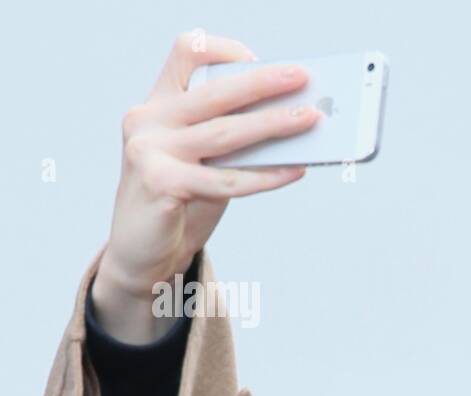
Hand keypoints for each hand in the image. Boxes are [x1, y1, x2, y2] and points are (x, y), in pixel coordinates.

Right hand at [93, 31, 320, 342]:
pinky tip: (296, 171)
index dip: (223, 50)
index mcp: (157, 104)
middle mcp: (147, 121)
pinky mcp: (160, 184)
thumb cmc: (181, 201)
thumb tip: (293, 124)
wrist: (142, 254)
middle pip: (212, 92)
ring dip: (273, 124)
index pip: (185, 54)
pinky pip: (226, 179)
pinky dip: (266, 176)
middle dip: (262, 83)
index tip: (259, 60)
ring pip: (224, 133)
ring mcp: (149, 151)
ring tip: (310, 120)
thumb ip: (232, 140)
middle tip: (302, 78)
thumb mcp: (203, 160)